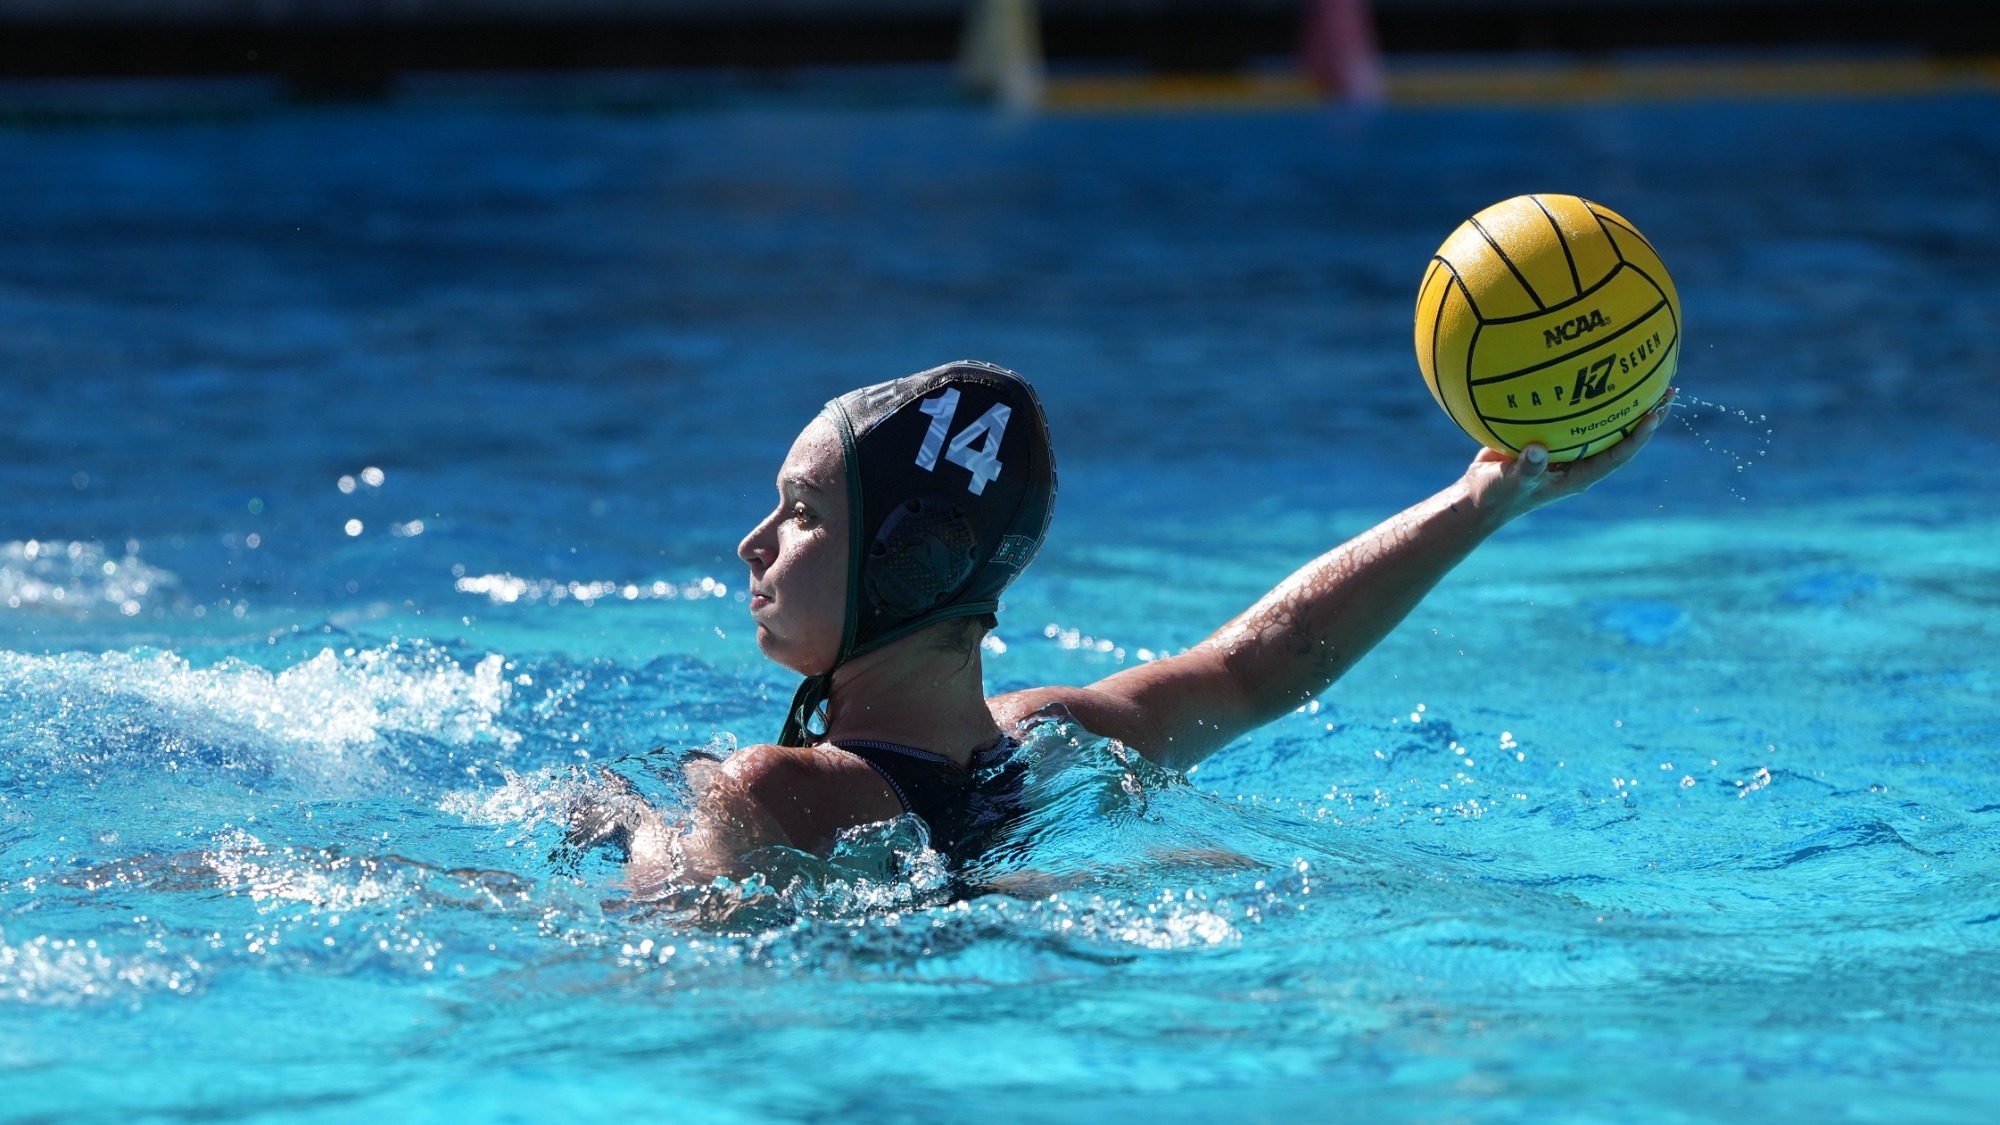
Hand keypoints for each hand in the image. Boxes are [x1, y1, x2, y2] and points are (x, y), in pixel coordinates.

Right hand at [1463, 387, 1675, 529]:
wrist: (1478, 494)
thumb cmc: (1496, 495)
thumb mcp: (1509, 484)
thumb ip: (1524, 470)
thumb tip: (1537, 451)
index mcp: (1579, 476)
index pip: (1617, 456)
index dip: (1638, 437)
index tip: (1654, 416)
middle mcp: (1580, 462)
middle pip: (1622, 437)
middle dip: (1647, 415)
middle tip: (1668, 390)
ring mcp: (1568, 450)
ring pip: (1604, 423)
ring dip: (1625, 402)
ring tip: (1646, 375)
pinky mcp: (1551, 438)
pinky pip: (1574, 415)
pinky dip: (1585, 395)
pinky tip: (1588, 370)